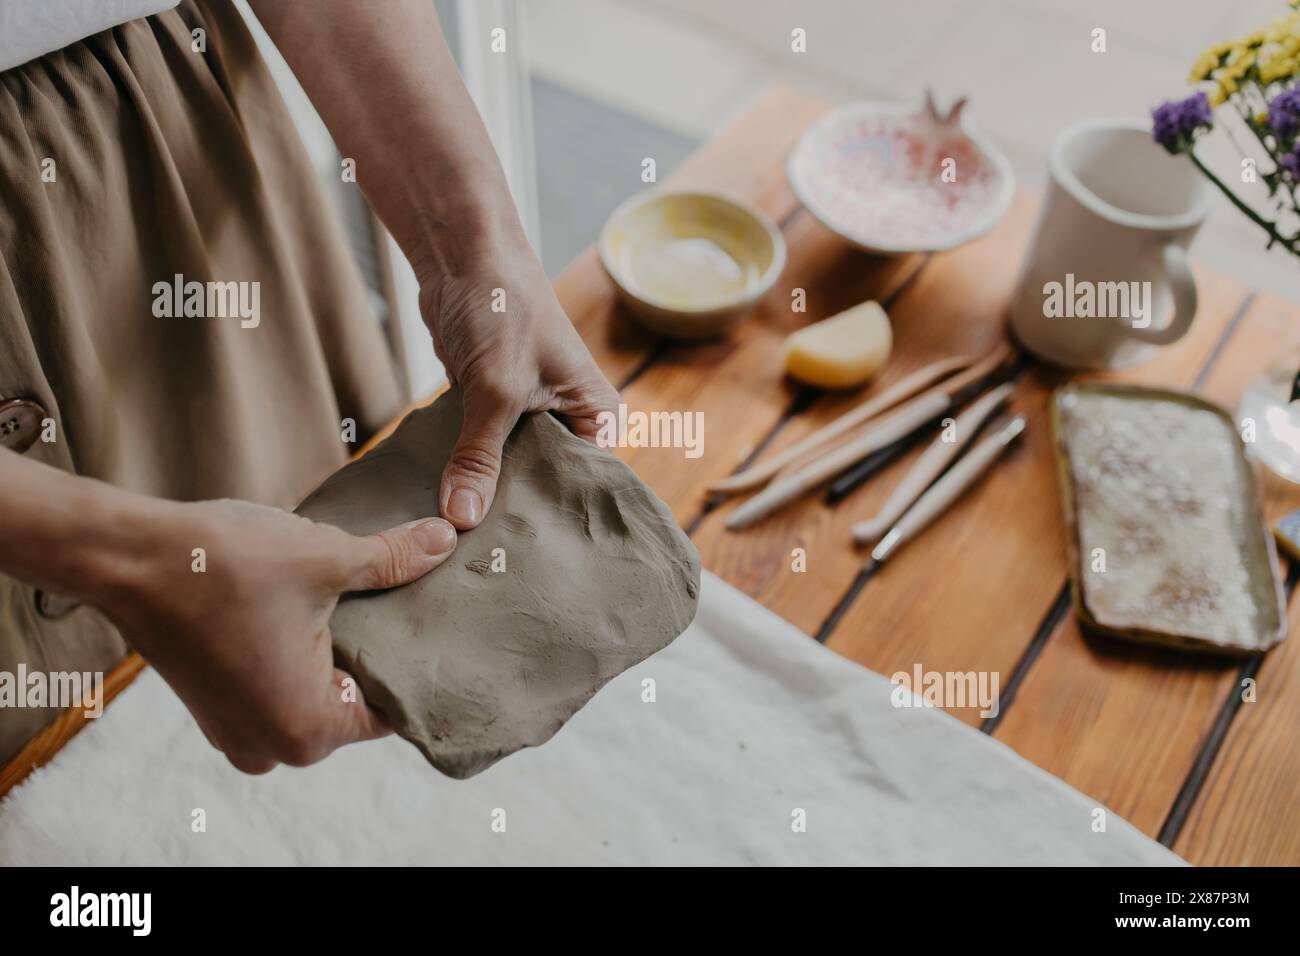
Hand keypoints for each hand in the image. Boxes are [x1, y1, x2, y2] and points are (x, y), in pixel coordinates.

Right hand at [96, 499, 456, 773]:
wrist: (129, 557)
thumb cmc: (226, 565)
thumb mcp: (328, 558)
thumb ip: (393, 560)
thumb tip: (447, 542)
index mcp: (308, 731)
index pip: (391, 707)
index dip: (411, 659)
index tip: (428, 619)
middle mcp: (272, 749)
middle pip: (353, 699)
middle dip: (372, 649)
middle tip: (398, 597)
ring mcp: (238, 733)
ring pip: (314, 691)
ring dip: (332, 647)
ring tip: (353, 595)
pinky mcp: (215, 709)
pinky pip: (277, 686)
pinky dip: (296, 652)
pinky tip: (307, 606)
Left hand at [420, 232, 619, 529]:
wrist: (462, 254)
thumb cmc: (503, 305)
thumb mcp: (495, 388)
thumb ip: (479, 456)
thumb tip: (462, 519)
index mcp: (597, 417)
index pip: (586, 486)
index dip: (554, 519)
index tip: (522, 558)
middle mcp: (571, 422)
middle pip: (544, 485)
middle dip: (513, 511)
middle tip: (484, 557)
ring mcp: (529, 418)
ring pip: (508, 472)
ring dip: (483, 494)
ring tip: (462, 542)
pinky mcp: (492, 412)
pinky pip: (480, 455)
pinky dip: (463, 472)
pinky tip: (443, 506)